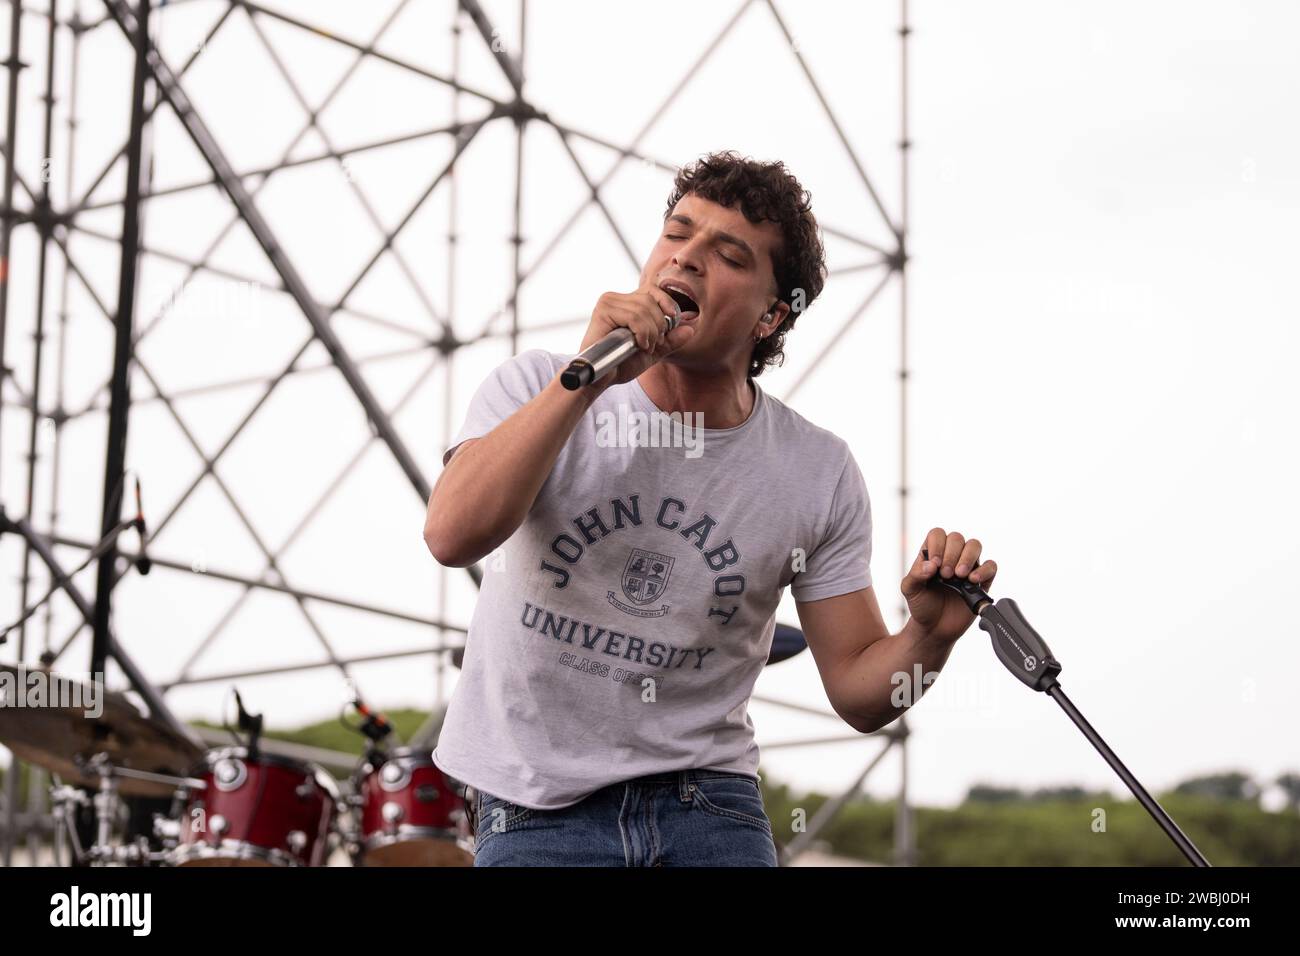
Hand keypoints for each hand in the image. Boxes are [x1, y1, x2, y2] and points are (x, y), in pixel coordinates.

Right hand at [577, 279, 696, 390]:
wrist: (601, 378)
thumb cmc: (621, 365)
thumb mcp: (653, 352)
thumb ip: (671, 340)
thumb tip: (690, 328)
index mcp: (627, 303)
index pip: (654, 290)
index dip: (668, 303)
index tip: (672, 321)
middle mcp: (616, 298)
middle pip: (651, 299)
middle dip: (660, 324)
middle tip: (653, 343)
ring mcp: (608, 302)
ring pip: (644, 308)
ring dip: (651, 332)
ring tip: (643, 347)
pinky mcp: (603, 311)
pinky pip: (634, 316)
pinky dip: (642, 332)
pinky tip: (638, 344)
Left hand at [900, 527, 998, 642]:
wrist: (935, 628)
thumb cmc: (922, 605)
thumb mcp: (910, 590)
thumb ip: (915, 575)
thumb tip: (930, 564)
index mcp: (932, 553)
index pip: (937, 534)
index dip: (937, 545)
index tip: (934, 564)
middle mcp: (951, 556)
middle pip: (957, 538)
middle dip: (951, 554)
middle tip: (945, 575)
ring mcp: (968, 567)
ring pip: (975, 546)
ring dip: (967, 557)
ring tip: (960, 575)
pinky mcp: (982, 581)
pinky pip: (991, 566)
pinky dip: (984, 570)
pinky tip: (973, 580)